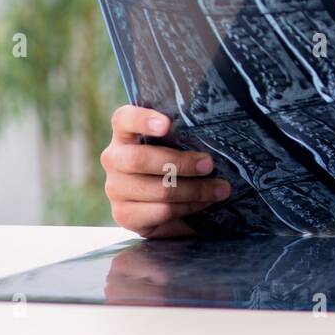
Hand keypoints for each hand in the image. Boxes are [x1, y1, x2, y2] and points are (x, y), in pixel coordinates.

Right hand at [101, 105, 229, 237]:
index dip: (142, 120)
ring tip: (220, 189)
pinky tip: (203, 203)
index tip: (167, 124)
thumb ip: (181, 138)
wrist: (157, 207)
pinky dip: (188, 207)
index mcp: (124, 135)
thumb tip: (215, 137)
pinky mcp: (124, 215)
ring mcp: (115, 189)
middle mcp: (114, 159)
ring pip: (159, 189)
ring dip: (195, 190)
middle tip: (208, 165)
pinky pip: (162, 211)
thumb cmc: (171, 166)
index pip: (124, 119)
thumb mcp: (173, 147)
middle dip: (181, 163)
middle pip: (140, 159)